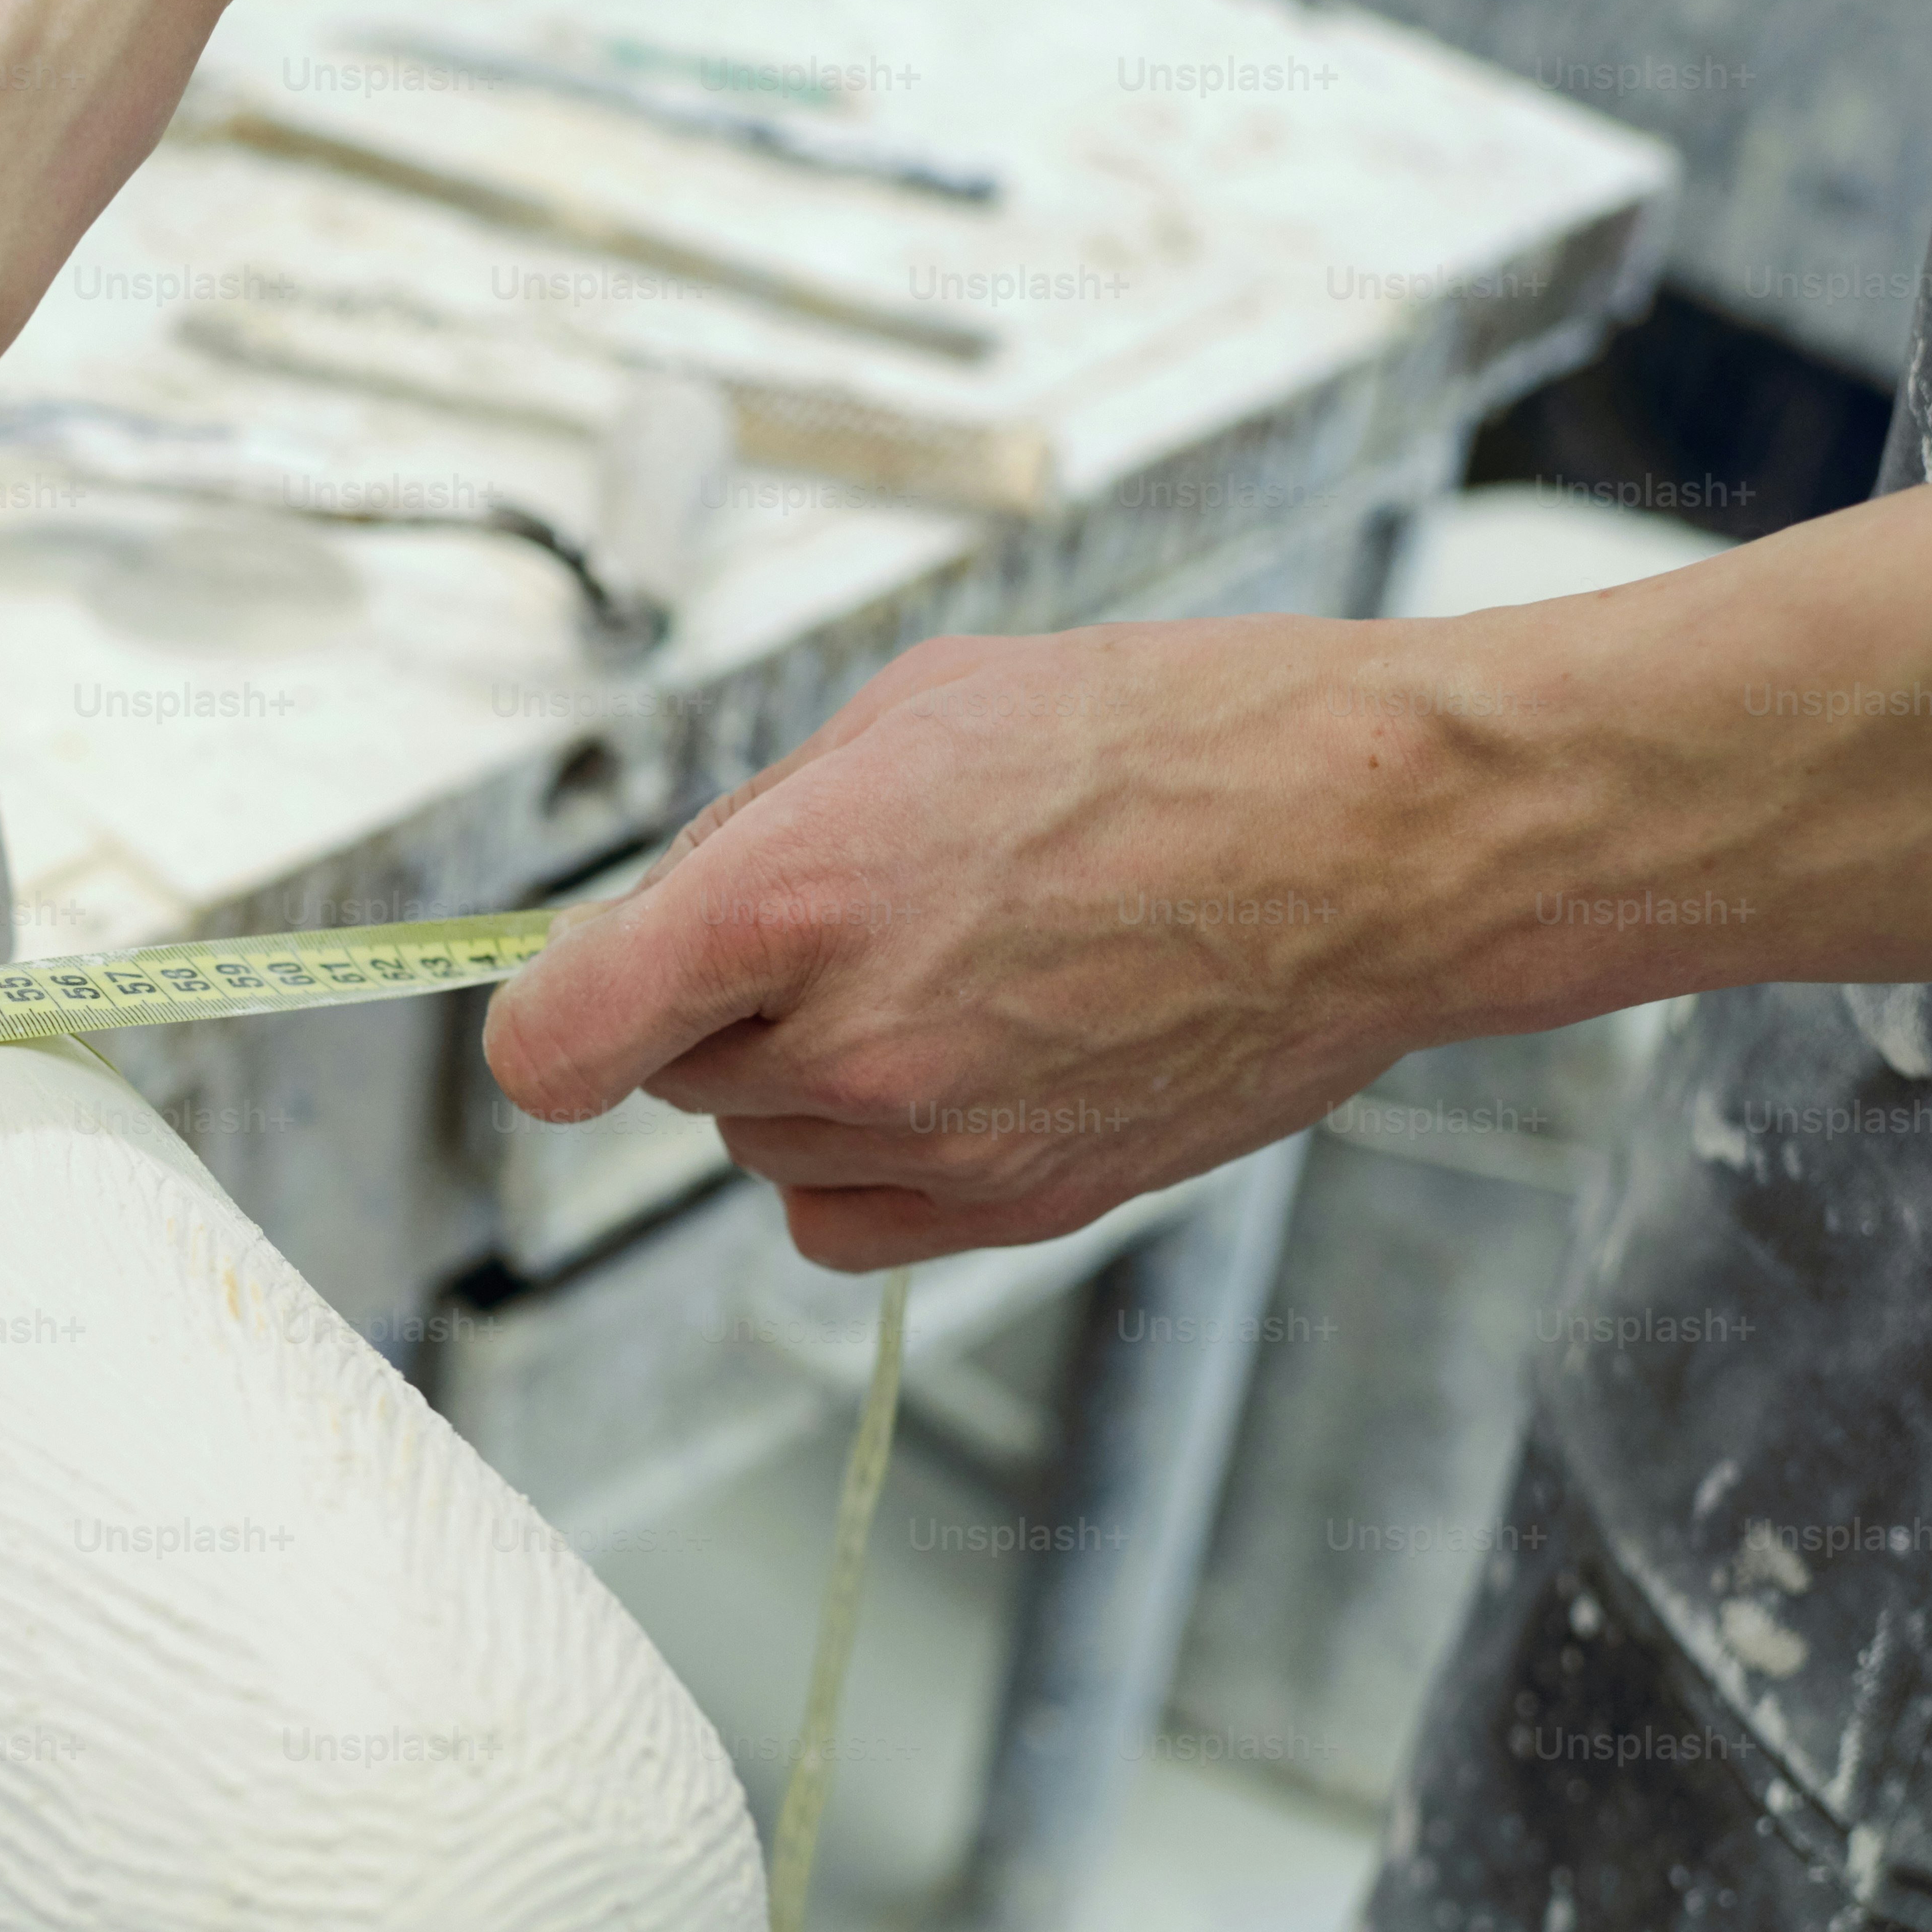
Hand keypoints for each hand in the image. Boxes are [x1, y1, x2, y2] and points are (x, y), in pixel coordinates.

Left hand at [484, 620, 1540, 1269]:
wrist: (1381, 837)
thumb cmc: (1167, 738)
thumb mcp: (915, 710)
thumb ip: (754, 828)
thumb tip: (650, 916)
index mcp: (791, 900)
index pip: (555, 1042)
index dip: (550, 1022)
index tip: (579, 995)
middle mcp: (849, 1042)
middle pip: (669, 1078)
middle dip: (717, 1005)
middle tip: (850, 918)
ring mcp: (937, 1140)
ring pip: (760, 1144)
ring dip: (801, 1073)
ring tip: (946, 966)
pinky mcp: (1018, 1204)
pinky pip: (842, 1221)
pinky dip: (860, 1162)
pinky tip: (955, 1066)